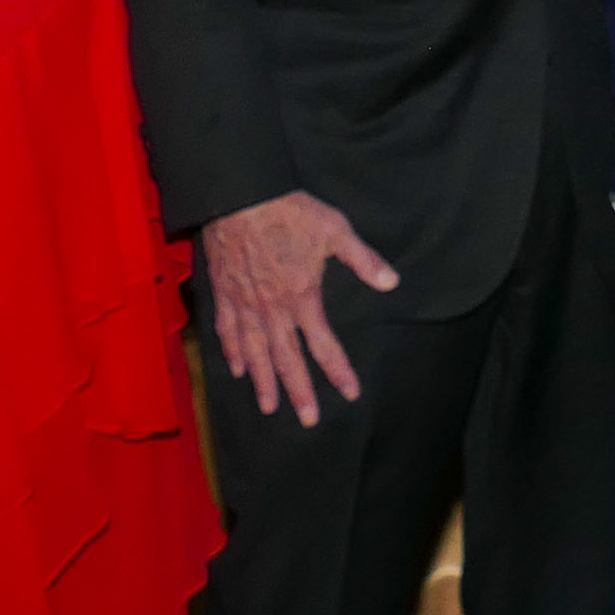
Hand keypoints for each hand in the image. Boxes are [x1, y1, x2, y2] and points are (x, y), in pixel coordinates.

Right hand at [202, 188, 398, 422]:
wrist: (239, 194)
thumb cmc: (289, 210)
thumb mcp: (335, 230)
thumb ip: (363, 260)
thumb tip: (391, 282)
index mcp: (302, 296)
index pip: (324, 344)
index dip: (338, 371)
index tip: (350, 393)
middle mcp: (273, 308)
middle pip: (287, 359)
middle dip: (299, 391)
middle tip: (308, 419)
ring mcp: (245, 303)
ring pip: (254, 352)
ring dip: (263, 382)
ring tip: (269, 407)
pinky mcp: (224, 292)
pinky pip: (227, 330)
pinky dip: (232, 352)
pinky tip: (236, 369)